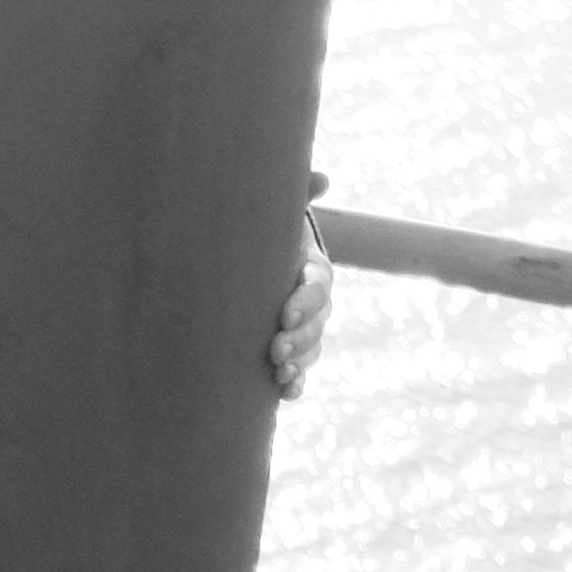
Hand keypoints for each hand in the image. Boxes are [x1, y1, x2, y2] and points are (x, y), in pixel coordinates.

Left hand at [266, 208, 333, 401]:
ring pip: (312, 348)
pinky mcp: (292, 349)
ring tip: (278, 373)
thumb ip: (295, 193)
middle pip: (318, 323)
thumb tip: (322, 178)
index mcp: (312, 268)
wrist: (250, 259)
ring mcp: (306, 327)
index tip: (284, 314)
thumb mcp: (274, 213)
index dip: (305, 302)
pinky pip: (301, 370)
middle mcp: (315, 301)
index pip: (317, 286)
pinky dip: (296, 384)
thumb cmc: (262, 232)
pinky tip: (286, 393)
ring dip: (298, 363)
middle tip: (274, 349)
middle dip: (299, 338)